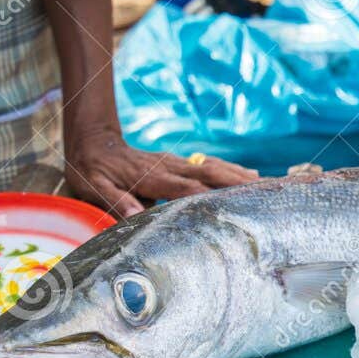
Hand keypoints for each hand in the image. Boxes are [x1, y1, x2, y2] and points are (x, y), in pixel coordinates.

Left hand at [64, 127, 257, 216]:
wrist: (92, 141)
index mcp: (152, 178)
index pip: (187, 189)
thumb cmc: (91, 169)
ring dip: (240, 176)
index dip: (211, 197)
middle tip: (266, 191)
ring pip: (214, 168)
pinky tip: (249, 176)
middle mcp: (169, 168)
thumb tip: (137, 216)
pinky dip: (232, 170)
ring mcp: (176, 163)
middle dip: (238, 183)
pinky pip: (210, 167)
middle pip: (210, 175)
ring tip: (268, 184)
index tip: (235, 206)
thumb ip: (116, 201)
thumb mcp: (94, 187)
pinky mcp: (178, 164)